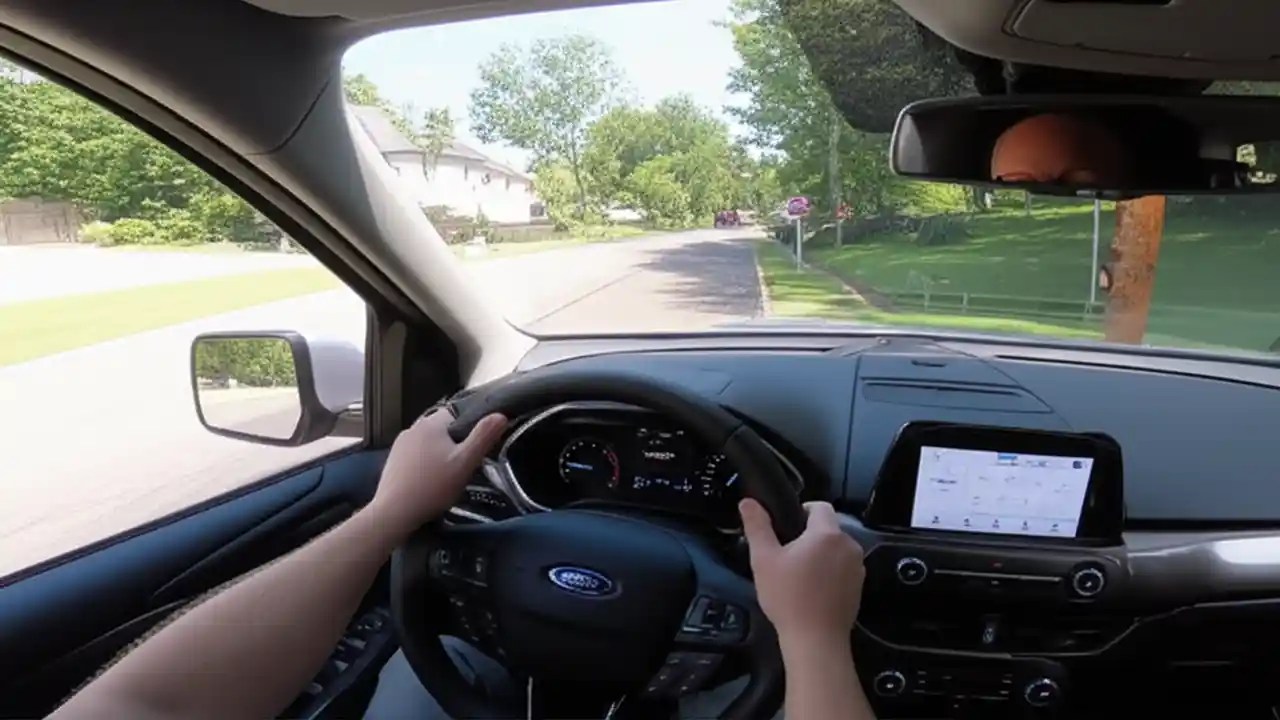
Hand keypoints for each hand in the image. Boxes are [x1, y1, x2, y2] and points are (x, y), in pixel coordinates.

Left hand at [367, 409, 507, 539]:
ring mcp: (399, 444)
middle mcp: (413, 428)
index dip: (470, 429)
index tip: (475, 450)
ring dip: (438, 454)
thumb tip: (501, 415)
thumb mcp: (465, 462)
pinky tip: (428, 481)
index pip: (457, 415)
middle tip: (463, 466)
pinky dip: (424, 464)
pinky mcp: (392, 460)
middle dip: (453, 443)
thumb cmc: (433, 486)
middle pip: (442, 430)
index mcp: (431, 423)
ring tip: (446, 476)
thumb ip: (483, 437)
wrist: (395, 512)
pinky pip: (415, 455)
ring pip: (428, 443)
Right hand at [739, 499, 865, 646]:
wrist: (816, 640)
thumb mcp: (764, 560)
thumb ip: (757, 526)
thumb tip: (748, 501)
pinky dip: (831, 572)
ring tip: (799, 575)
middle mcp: (849, 545)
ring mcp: (858, 567)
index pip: (820, 506)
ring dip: (821, 554)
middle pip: (828, 528)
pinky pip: (843, 568)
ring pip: (836, 549)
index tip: (785, 529)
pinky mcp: (859, 587)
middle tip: (787, 556)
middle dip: (809, 536)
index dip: (802, 511)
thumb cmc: (788, 597)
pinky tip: (814, 590)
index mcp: (827, 533)